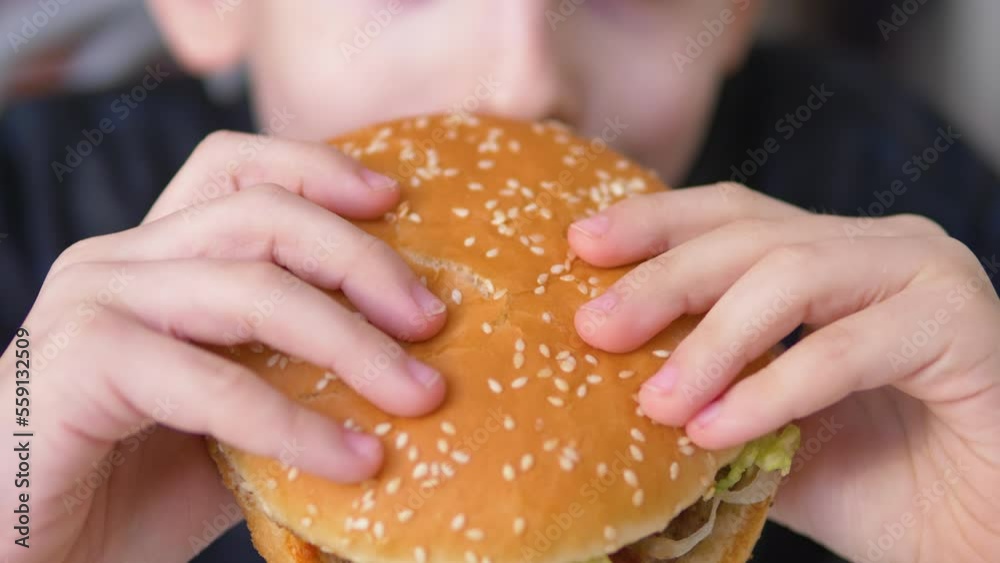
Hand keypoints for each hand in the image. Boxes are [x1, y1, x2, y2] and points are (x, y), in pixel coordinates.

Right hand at [0, 132, 448, 562]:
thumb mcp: (232, 414)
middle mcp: (119, 260)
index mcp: (155, 255)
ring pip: (250, 287)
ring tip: (419, 394)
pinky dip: (296, 424)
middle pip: (262, 215)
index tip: (394, 201)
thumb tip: (408, 366)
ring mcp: (93, 304)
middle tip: (433, 320)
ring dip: (351, 342)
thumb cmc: (131, 484)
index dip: (318, 169)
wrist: (35, 557)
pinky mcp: (78, 365)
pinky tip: (356, 460)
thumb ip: (293, 374)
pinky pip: (214, 383)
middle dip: (363, 262)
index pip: (235, 167)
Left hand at [569, 183, 999, 562]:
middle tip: (595, 327)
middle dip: (662, 280)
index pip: (729, 216)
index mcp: (829, 257)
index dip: (653, 224)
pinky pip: (845, 348)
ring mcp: (923, 275)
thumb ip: (704, 393)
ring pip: (792, 274)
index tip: (579, 244)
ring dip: (712, 341)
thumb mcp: (763, 428)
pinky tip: (718, 431)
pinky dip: (772, 391)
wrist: (977, 536)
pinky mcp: (962, 324)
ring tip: (657, 402)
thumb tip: (606, 384)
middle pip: (747, 235)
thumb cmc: (877, 480)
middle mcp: (876, 249)